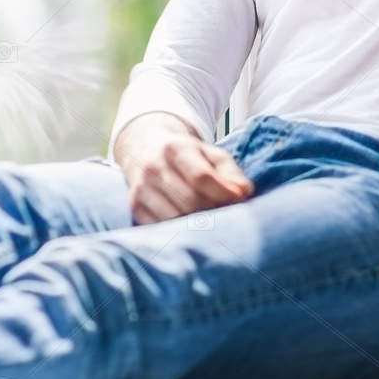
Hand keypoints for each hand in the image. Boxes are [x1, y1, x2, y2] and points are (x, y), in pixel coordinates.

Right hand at [115, 113, 254, 223]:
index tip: (238, 200)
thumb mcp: (210, 154)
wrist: (144, 147)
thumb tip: (243, 193)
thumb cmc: (186, 154)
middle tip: (227, 215)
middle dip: (213, 212)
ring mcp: (141, 188)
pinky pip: (160, 227)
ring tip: (211, 222)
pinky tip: (190, 226)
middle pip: (190, 201)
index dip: (223, 193)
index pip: (201, 177)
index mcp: (175, 148)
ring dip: (197, 225)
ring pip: (174, 218)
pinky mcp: (135, 206)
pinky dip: (178, 231)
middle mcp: (154, 167)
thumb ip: (231, 172)